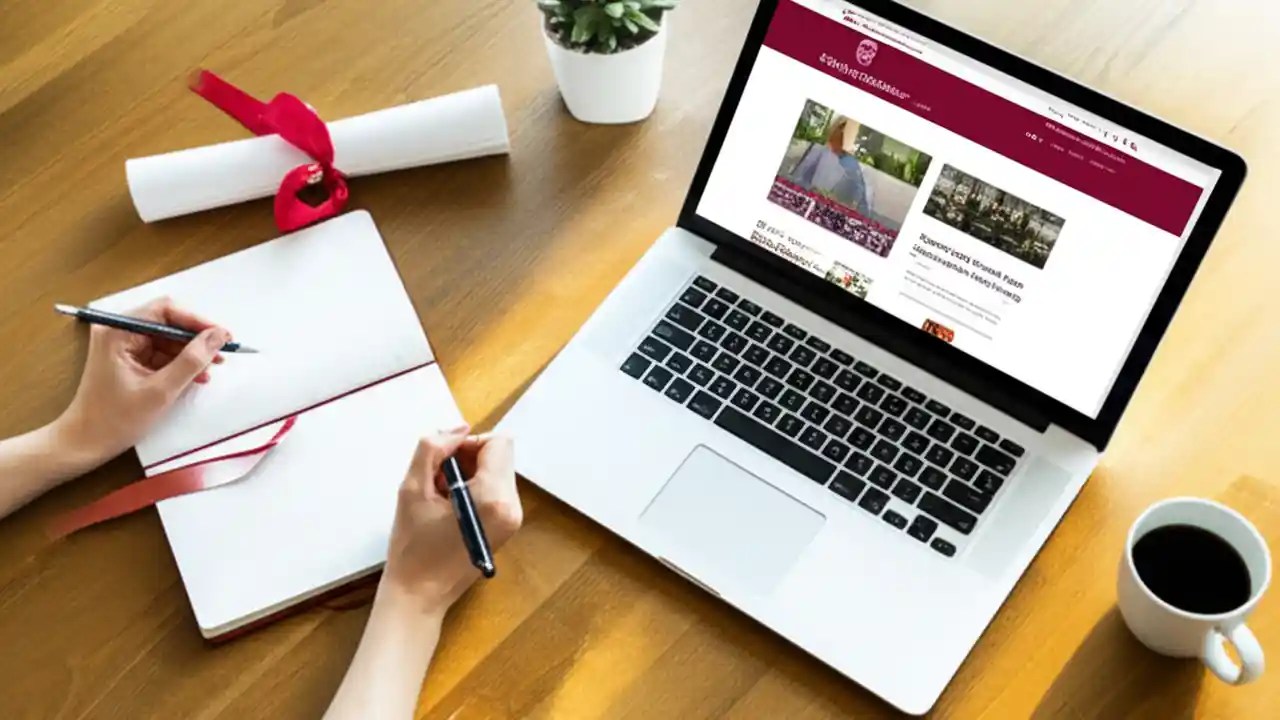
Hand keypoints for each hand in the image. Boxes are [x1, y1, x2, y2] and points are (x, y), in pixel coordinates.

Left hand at [57, 297, 229, 463]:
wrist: (85, 443)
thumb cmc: (114, 420)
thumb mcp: (161, 390)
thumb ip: (192, 360)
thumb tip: (218, 336)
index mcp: (118, 332)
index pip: (164, 310)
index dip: (196, 321)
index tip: (220, 335)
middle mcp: (118, 332)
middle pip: (167, 322)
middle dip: (195, 339)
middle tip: (220, 353)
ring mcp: (122, 345)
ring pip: (167, 339)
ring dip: (190, 353)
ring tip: (209, 370)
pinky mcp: (127, 359)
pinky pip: (160, 353)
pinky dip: (178, 364)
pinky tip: (194, 376)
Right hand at [382, 427, 521, 613]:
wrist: (419, 595)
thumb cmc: (412, 548)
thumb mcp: (412, 488)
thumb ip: (434, 448)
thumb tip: (459, 429)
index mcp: (494, 498)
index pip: (498, 442)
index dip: (467, 444)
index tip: (442, 463)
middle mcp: (512, 508)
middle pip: (500, 455)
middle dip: (467, 459)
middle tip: (437, 482)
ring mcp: (513, 519)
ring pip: (497, 471)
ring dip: (469, 474)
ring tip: (441, 497)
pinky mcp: (507, 527)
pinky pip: (496, 490)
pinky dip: (474, 489)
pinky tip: (450, 508)